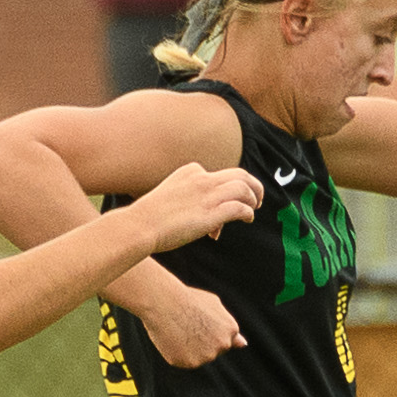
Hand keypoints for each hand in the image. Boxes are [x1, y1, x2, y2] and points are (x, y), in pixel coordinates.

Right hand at [129, 280, 246, 367]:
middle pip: (213, 351)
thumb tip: (243, 345)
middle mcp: (222, 345)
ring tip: (179, 330)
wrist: (164, 302)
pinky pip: (184, 361)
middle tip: (187, 326)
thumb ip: (228, 325)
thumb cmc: (187, 299)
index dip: (208, 332)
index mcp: (231, 329)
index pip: (224, 340)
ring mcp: (206, 356)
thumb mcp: (214, 305)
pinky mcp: (189, 363)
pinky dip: (177, 354)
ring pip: (199, 358)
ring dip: (190, 349)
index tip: (199, 323)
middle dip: (202, 343)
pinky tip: (172, 339)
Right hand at [131, 163, 262, 251]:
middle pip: (240, 174)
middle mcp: (201, 178)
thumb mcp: (169, 198)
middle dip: (252, 186)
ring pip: (244, 187)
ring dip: (254, 197)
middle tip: (257, 199)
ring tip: (255, 208)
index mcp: (190, 171)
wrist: (139, 226)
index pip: (218, 176)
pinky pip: (239, 207)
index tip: (219, 210)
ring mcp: (207, 195)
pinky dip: (247, 212)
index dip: (225, 191)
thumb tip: (205, 219)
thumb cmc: (149, 218)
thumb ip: (188, 201)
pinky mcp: (210, 213)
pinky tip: (247, 219)